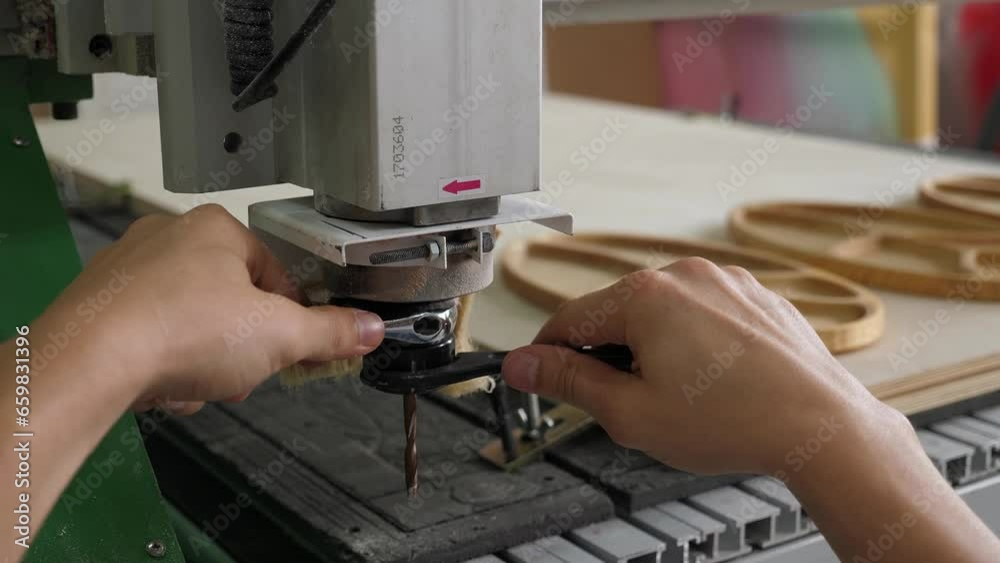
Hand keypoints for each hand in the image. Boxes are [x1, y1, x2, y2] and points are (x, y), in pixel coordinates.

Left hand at [34, 204, 384, 412]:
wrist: (89, 362)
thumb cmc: (181, 331)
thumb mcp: (280, 336)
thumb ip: (332, 332)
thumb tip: (370, 329)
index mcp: (217, 228)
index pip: (277, 275)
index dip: (293, 320)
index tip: (298, 350)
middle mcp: (169, 236)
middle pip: (234, 300)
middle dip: (244, 345)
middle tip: (244, 371)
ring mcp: (128, 270)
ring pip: (193, 323)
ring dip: (206, 360)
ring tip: (200, 382)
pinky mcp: (100, 305)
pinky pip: (152, 336)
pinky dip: (164, 364)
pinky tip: (164, 385)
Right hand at [502, 258, 904, 475]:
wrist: (819, 425)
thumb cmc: (735, 421)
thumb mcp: (630, 413)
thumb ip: (568, 381)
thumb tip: (523, 364)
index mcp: (645, 297)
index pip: (570, 318)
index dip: (547, 351)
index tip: (538, 373)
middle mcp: (684, 275)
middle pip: (617, 312)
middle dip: (609, 354)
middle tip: (624, 403)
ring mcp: (724, 281)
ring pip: (662, 312)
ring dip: (653, 347)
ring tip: (679, 395)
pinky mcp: (754, 295)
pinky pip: (703, 312)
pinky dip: (693, 341)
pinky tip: (712, 380)